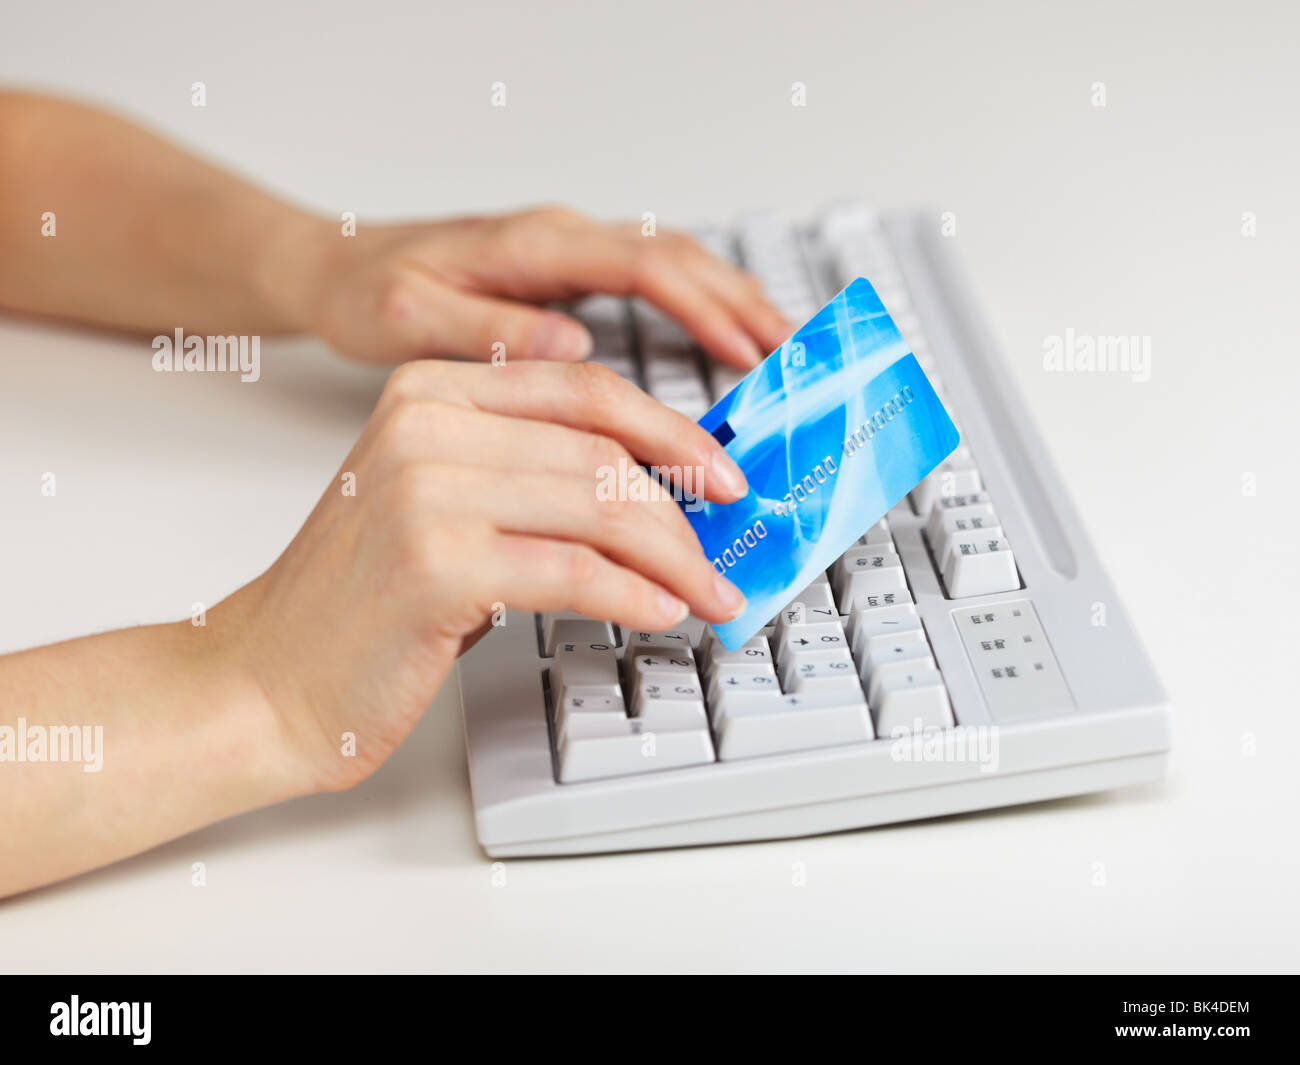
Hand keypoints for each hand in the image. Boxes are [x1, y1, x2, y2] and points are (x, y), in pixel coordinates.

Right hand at [224, 359, 748, 792]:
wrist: (267, 678)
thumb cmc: (361, 601)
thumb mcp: (440, 504)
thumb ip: (526, 474)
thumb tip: (645, 491)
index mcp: (431, 392)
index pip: (584, 389)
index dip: (670, 431)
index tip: (719, 475)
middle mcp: (425, 425)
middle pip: (601, 452)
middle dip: (681, 512)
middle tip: (718, 558)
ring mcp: (425, 490)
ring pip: (599, 506)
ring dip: (672, 560)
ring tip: (703, 594)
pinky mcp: (434, 563)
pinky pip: (573, 569)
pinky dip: (632, 595)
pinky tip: (657, 613)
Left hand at [277, 206, 792, 368]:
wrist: (336, 268)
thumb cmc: (367, 292)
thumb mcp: (410, 320)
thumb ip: (490, 330)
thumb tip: (573, 350)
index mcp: (532, 244)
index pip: (641, 266)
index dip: (701, 309)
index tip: (746, 352)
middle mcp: (560, 239)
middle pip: (677, 257)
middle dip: (742, 302)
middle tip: (797, 354)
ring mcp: (568, 253)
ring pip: (673, 263)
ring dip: (731, 300)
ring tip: (783, 347)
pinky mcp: (567, 273)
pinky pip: (654, 280)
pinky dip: (700, 304)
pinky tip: (724, 338)